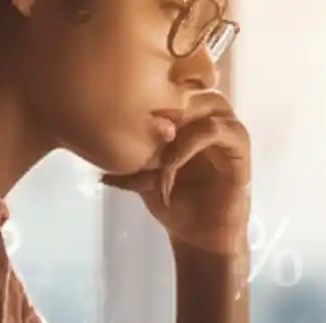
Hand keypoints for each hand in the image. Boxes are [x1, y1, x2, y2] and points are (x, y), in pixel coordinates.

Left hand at [101, 90, 250, 255]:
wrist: (199, 239)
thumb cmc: (174, 204)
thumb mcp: (140, 173)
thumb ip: (125, 153)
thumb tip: (85, 140)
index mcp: (190, 115)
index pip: (173, 82)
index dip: (150, 91)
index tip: (123, 115)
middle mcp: (212, 115)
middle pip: (190, 85)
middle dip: (162, 104)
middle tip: (140, 130)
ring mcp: (229, 129)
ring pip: (205, 102)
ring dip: (176, 122)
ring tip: (156, 149)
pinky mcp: (240, 147)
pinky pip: (214, 130)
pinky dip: (186, 146)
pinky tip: (169, 168)